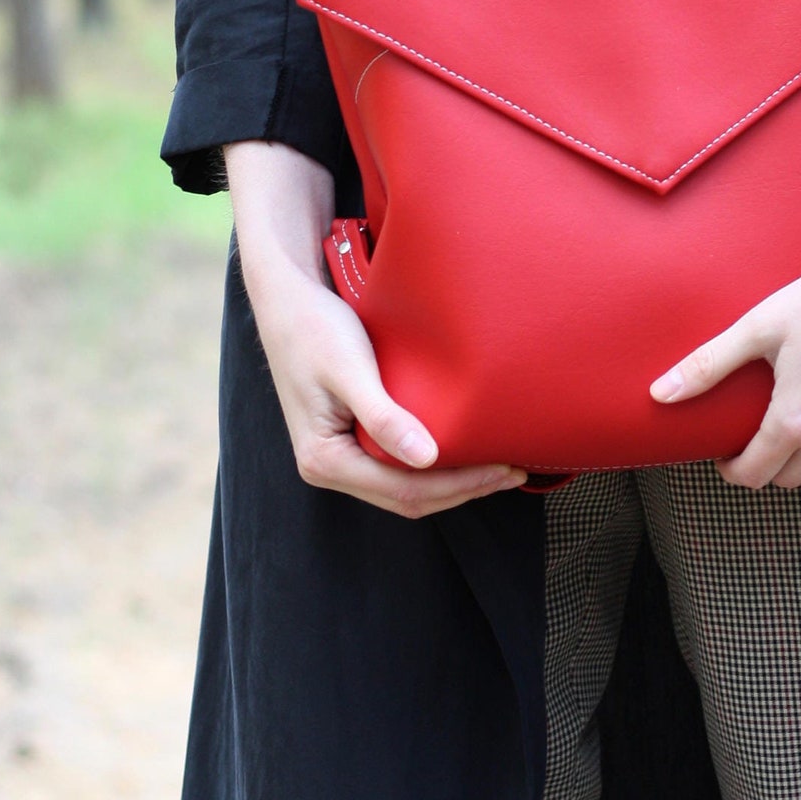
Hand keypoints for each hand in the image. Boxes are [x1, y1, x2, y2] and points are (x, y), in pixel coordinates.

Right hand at [226, 141, 525, 518]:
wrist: (287, 300)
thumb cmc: (314, 327)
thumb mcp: (350, 369)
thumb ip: (385, 418)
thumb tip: (427, 459)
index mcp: (324, 460)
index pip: (405, 491)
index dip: (460, 485)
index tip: (504, 469)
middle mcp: (327, 468)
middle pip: (407, 499)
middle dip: (463, 489)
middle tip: (513, 471)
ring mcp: (337, 458)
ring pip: (403, 490)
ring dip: (452, 483)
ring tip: (497, 467)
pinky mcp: (348, 441)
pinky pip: (396, 469)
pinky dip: (434, 467)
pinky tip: (462, 451)